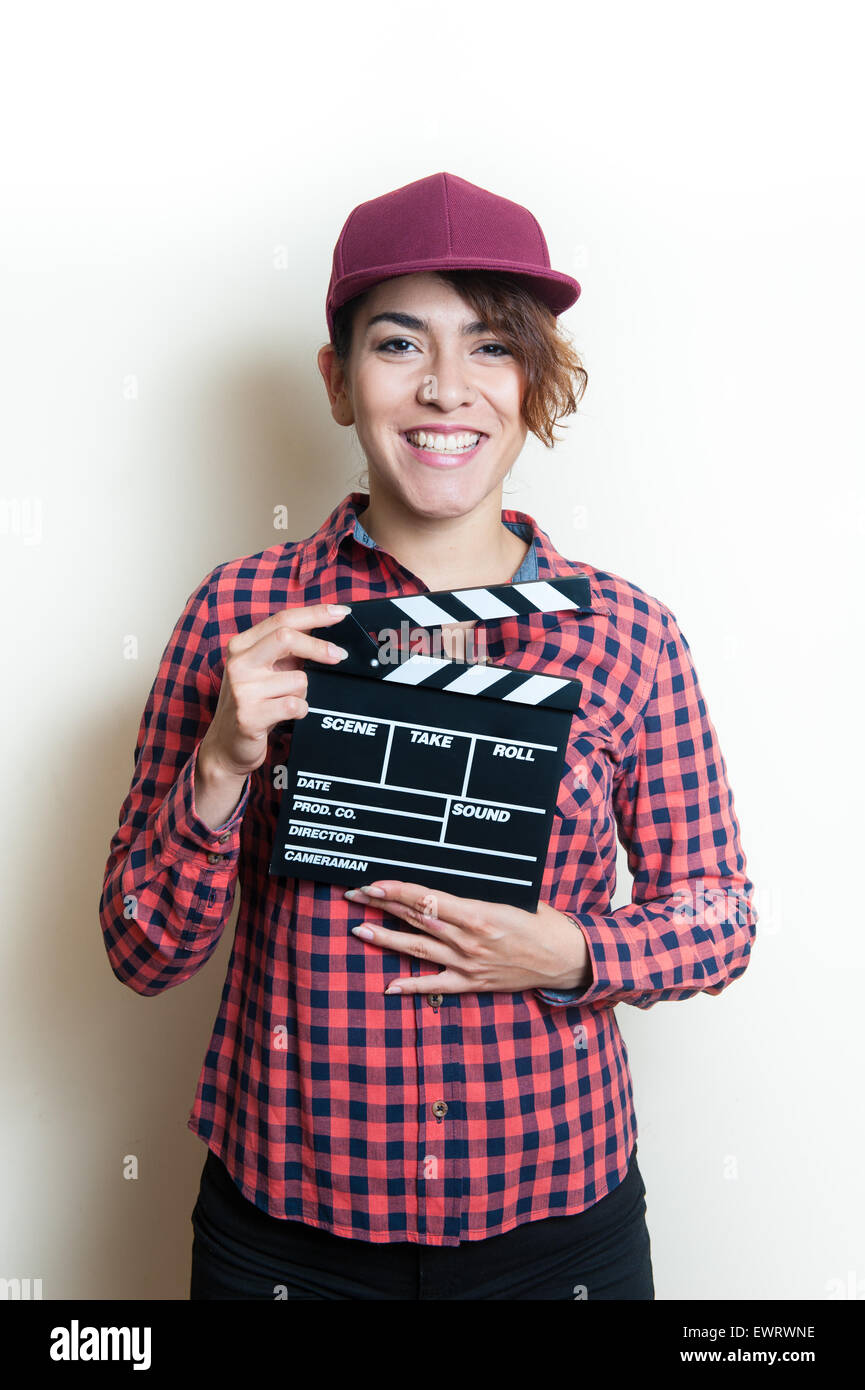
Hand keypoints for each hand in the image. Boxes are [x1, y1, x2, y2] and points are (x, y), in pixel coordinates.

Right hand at [200, 602, 352, 779]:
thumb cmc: (252, 703)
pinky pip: (296, 705)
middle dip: (319, 647)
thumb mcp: (264, 669)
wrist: (226, 745)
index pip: (282, 619)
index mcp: (242, 645)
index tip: (341, 613)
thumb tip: (324, 628)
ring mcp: (243, 689)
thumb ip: (287, 649)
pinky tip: (287, 714)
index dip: (316, 614)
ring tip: (287, 700)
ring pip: (299, 679)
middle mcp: (239, 663)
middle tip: (339, 655)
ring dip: (304, 692)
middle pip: (286, 637)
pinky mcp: (250, 715)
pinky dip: (301, 710)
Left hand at [344, 879, 591, 996]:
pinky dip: (410, 985)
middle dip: (382, 907)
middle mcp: (469, 941)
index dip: (397, 891)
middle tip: (355, 896)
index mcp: (479, 914)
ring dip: (386, 940)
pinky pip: (435, 985)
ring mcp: (468, 965)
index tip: (374, 884)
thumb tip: (442, 881)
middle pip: (416, 920)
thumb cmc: (542, 921)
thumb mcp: (512, 897)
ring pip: (418, 950)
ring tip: (358, 931)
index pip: (428, 899)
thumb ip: (476, 892)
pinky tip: (388, 985)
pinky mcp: (472, 984)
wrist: (565, 959)